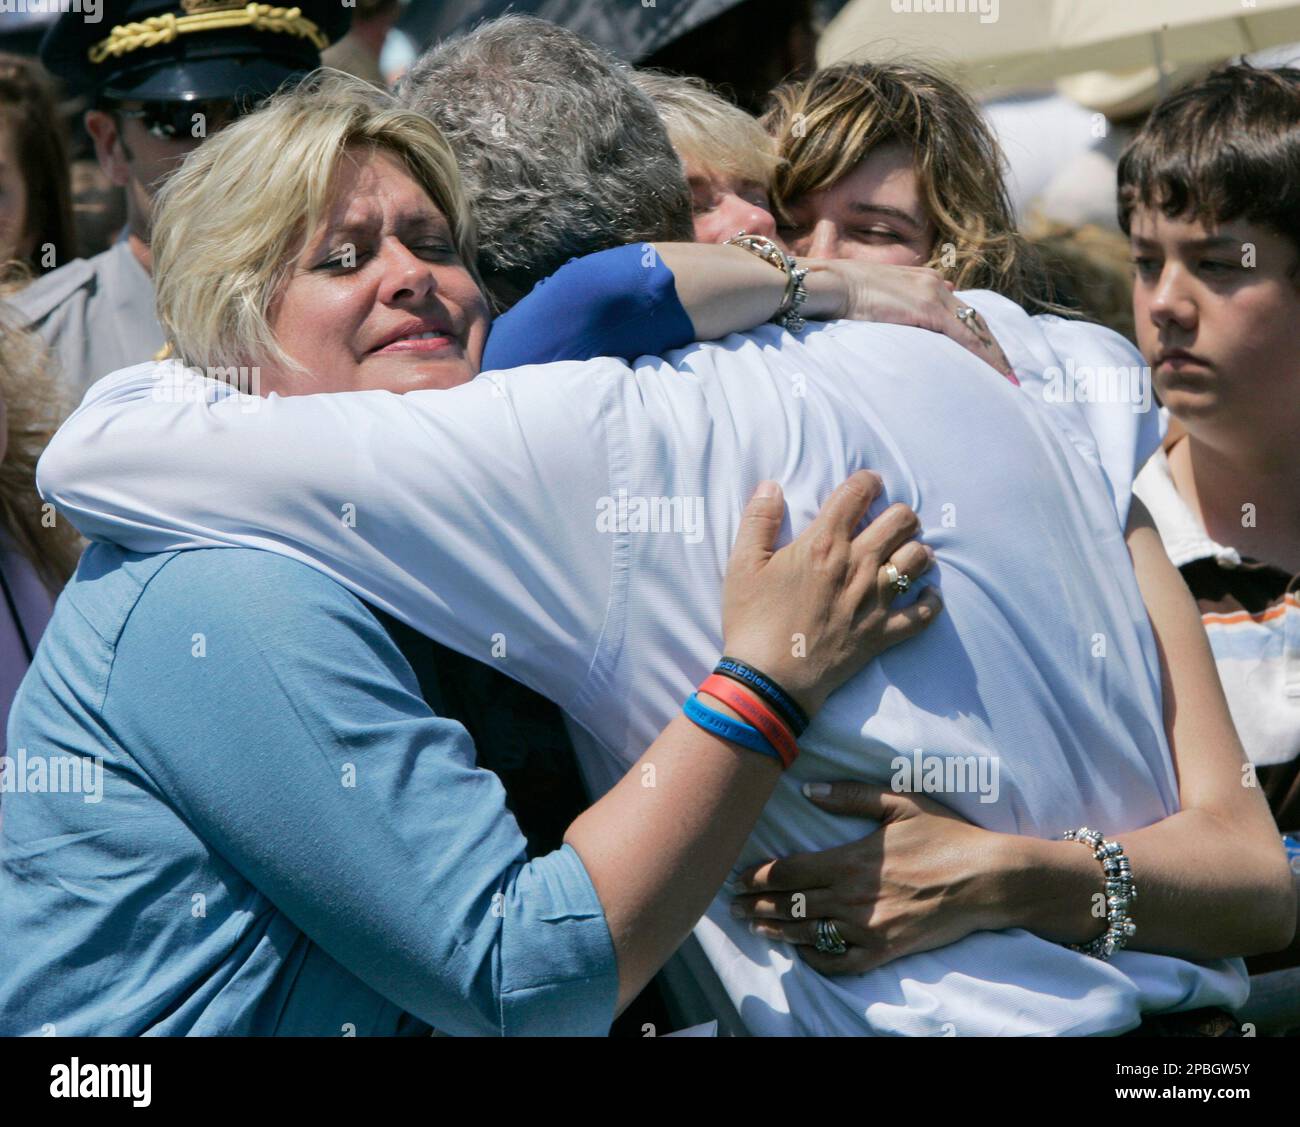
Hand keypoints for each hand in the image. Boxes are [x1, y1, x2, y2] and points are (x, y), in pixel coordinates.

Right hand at [721, 472, 940, 718]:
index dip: (866, 482)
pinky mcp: (883, 633)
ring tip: (905, 554)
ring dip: (915, 551)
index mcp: (824, 544)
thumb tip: (771, 487)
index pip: (857, 494)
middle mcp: (858, 565)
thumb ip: (758, 521)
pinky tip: (925, 595)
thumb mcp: (742, 566)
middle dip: (898, 514)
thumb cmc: (752, 621)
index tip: (867, 484)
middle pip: (901, 520)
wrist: (771, 680)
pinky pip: (924, 613)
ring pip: (918, 559)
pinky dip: (929, 601)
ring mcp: (876, 600)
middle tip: (887, 522)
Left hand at [730, 781, 1006, 973]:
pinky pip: (840, 961)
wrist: (987, 881)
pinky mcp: (885, 950)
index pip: (788, 871)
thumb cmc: (945, 837)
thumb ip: (850, 796)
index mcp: (850, 860)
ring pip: (808, 933)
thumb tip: (809, 789)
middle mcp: (852, 897)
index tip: (736, 876)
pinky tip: (802, 952)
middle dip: (756, 905)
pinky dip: (817, 958)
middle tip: (731, 906)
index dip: (758, 876)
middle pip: (790, 905)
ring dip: (776, 930)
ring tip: (754, 926)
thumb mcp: (899, 803)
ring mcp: (868, 928)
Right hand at [804, 259, 1015, 381]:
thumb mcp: (877, 296)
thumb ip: (900, 302)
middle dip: (992, 347)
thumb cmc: (843, 293)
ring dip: (993, 355)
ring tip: (1007, 379)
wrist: (832, 284)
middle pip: (974, 319)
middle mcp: (935, 284)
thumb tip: (917, 307)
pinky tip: (993, 372)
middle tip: (1007, 373)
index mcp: (924, 280)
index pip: (959, 311)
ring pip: (975, 328)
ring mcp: (934, 294)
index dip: (976, 334)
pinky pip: (964, 336)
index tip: (986, 354)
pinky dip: (982, 355)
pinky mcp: (928, 308)